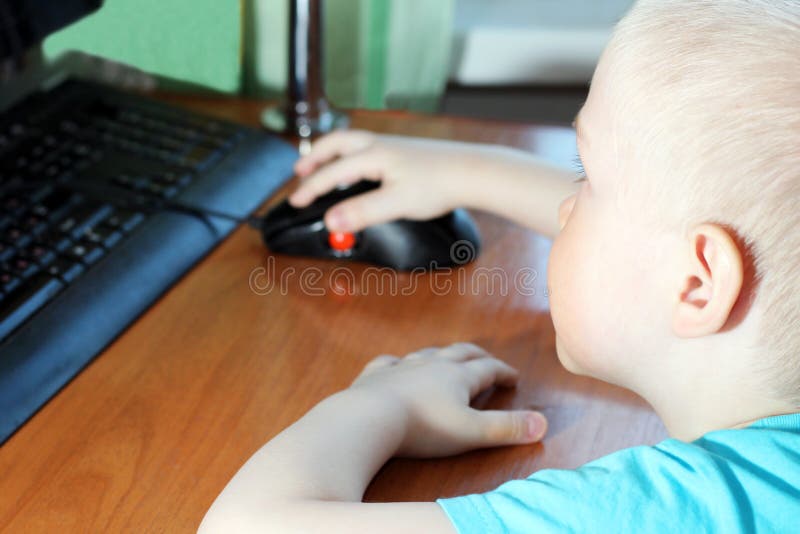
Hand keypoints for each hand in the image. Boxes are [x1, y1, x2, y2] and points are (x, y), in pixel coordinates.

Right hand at [289, 130, 488, 232]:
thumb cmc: (439, 184)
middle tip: (299, 172)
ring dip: (333, 155)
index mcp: (373, 155)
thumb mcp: (396, 203)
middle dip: (315, 158)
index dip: (311, 188)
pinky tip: (361, 172)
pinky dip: (353, 158)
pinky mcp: (405, 153)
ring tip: (325, 170)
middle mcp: (380, 145)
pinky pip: (369, 150)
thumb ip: (362, 212)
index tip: (296, 202)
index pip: (332, 171)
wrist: (472, 172)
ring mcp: (394, 147)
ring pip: (353, 145)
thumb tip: (331, 221)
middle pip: (337, 144)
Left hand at [349, 342, 547, 457]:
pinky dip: (398, 363)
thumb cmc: (424, 427)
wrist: (369, 418)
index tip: (514, 378)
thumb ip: (507, 429)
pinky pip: (389, 362)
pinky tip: (397, 365)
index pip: (487, 369)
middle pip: (460, 353)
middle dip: (477, 356)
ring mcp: (402, 367)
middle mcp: (431, 364)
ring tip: (447, 359)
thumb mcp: (472, 433)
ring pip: (427, 354)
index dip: (503, 372)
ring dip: (441, 355)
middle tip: (487, 361)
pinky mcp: (375, 375)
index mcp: (458, 376)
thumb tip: (543, 424)